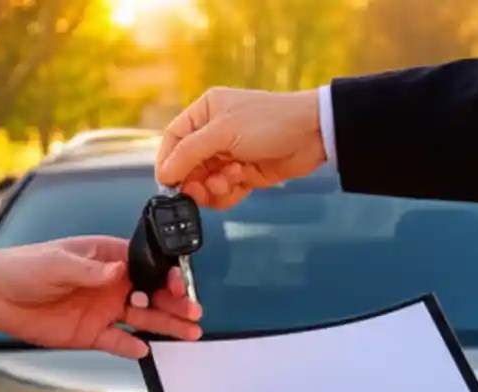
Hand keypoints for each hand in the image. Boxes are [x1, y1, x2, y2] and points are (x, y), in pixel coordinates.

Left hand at [0, 235, 201, 359]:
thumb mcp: (57, 264)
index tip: (178, 284)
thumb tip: (118, 271)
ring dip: (166, 323)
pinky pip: (118, 341)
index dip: (165, 273)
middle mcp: (110, 283)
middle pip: (152, 292)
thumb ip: (90, 270)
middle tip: (193, 311)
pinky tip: (146, 348)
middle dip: (175, 301)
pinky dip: (132, 346)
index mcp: (106, 258)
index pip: (146, 264)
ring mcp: (103, 309)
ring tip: (190, 332)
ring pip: (143, 317)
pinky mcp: (91, 333)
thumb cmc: (23, 269)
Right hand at [156, 87, 325, 208]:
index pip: (173, 139)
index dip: (168, 162)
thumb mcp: (222, 132)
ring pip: (206, 182)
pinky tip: (242, 181)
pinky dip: (229, 192)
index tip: (169, 183)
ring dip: (214, 186)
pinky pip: (225, 190)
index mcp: (205, 112)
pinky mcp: (245, 173)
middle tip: (200, 190)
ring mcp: (230, 154)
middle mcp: (215, 132)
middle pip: (188, 166)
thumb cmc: (270, 121)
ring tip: (231, 179)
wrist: (313, 134)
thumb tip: (164, 173)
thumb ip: (188, 153)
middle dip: (194, 180)